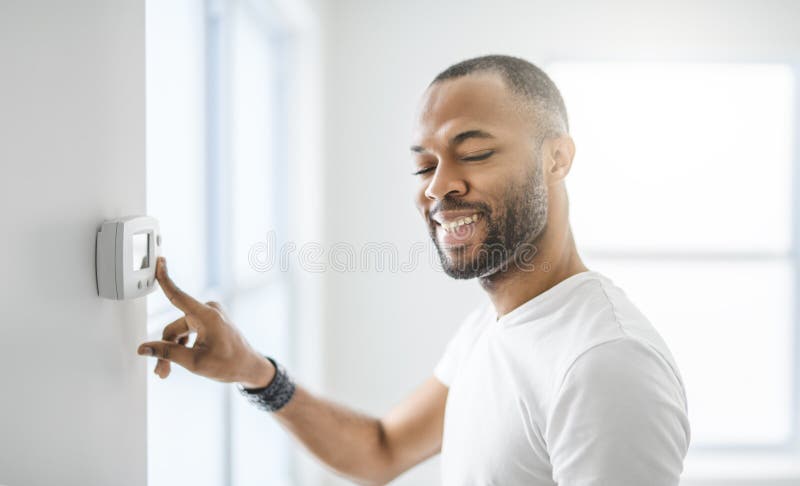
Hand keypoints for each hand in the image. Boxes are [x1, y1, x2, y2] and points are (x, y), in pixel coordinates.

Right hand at [137, 256, 274, 388]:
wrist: (248, 367)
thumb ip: (167, 353)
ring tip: (166, 371)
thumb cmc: (230, 364)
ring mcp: (209, 315)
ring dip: (173, 349)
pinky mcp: (210, 321)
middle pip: (174, 327)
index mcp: (207, 316)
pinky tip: (179, 359)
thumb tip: (145, 349)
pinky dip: (182, 345)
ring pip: (180, 331)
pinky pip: (188, 330)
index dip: (165, 279)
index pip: (178, 295)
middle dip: (166, 349)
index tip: (159, 262)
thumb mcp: (194, 362)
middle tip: (161, 371)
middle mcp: (208, 311)